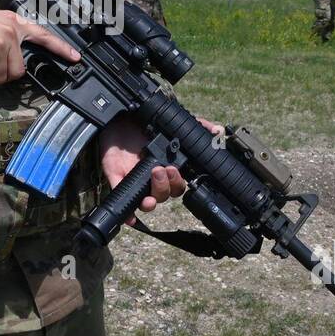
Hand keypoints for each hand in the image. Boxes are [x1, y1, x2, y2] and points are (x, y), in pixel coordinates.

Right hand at [0, 0, 77, 84]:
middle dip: (2, 74)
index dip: (61, 48)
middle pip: (19, 70)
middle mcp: (11, 31)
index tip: (76, 58)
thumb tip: (15, 62)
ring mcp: (1, 42)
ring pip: (3, 77)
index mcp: (14, 22)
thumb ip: (8, 37)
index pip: (43, 35)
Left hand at [98, 117, 223, 221]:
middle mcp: (152, 179)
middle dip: (166, 185)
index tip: (174, 169)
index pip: (177, 186)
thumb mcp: (169, 122)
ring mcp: (136, 183)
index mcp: (165, 169)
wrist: (117, 118)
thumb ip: (194, 126)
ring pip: (149, 202)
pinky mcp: (119, 182)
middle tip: (161, 169)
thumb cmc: (142, 123)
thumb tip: (217, 131)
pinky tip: (131, 218)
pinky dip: (129, 215)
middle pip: (165, 195)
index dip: (178, 182)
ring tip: (151, 176)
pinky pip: (124, 204)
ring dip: (152, 199)